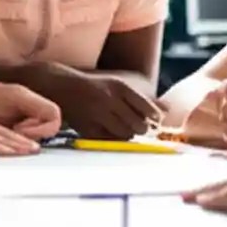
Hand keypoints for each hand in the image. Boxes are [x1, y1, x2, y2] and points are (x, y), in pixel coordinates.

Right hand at [25, 63, 161, 139]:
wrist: (59, 86)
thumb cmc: (93, 87)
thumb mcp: (116, 85)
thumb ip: (141, 99)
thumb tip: (168, 111)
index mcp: (119, 86)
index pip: (147, 108)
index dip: (154, 118)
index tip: (155, 121)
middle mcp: (109, 99)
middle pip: (139, 126)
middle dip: (142, 129)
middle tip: (138, 127)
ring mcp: (97, 114)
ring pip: (126, 135)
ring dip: (128, 135)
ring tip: (121, 128)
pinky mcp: (87, 128)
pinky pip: (109, 141)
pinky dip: (113, 139)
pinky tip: (108, 131)